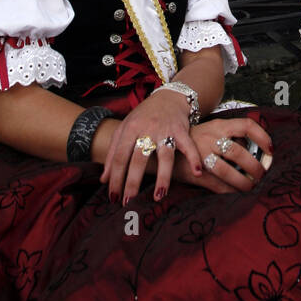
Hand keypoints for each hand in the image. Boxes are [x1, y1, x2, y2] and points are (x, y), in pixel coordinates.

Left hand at [101, 89, 202, 203]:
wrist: (169, 97)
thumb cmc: (143, 116)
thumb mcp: (124, 129)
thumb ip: (112, 153)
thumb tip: (103, 179)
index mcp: (130, 129)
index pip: (119, 157)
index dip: (115, 178)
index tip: (113, 197)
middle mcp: (147, 129)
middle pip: (138, 159)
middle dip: (133, 182)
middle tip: (129, 203)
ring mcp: (165, 130)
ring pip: (164, 156)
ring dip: (162, 177)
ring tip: (158, 196)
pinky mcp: (182, 130)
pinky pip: (188, 146)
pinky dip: (194, 158)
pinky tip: (197, 173)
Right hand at [174, 117, 272, 194]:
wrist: (166, 149)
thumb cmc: (196, 141)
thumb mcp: (213, 131)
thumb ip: (232, 138)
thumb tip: (256, 153)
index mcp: (219, 126)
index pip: (246, 125)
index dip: (262, 137)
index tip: (271, 150)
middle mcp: (211, 138)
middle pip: (238, 152)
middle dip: (254, 167)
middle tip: (262, 175)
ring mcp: (201, 155)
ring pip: (227, 170)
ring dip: (243, 182)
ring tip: (251, 187)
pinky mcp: (195, 173)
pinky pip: (217, 185)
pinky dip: (229, 192)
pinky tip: (236, 194)